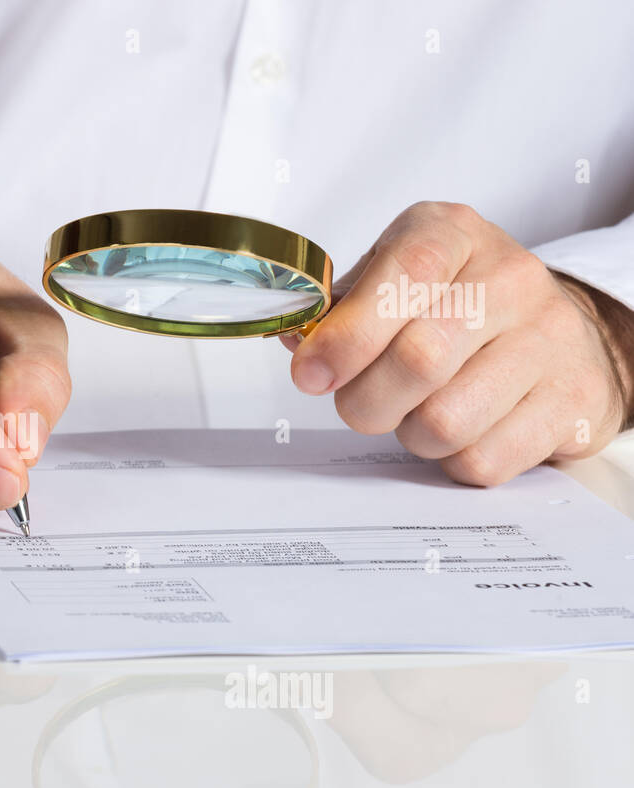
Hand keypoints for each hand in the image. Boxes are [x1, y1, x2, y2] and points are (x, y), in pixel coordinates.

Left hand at [286, 202, 633, 484]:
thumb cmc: (457, 308)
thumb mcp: (395, 281)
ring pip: (446, 420)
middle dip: (366, 400)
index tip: (312, 374)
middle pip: (419, 359)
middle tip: (362, 404)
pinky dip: (453, 462)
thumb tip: (302, 347)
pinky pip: (484, 460)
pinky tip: (462, 433)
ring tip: (419, 413)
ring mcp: (551, 339)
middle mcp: (511, 278)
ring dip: (411, 434)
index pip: (404, 276)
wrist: (561, 335)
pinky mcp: (575, 402)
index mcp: (454, 235)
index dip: (347, 337)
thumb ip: (342, 310)